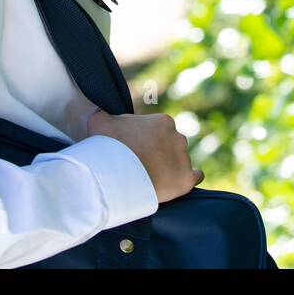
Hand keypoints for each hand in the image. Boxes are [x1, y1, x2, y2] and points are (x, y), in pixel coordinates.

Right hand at [87, 108, 203, 203]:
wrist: (116, 175)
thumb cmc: (108, 147)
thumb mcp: (100, 122)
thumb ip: (102, 113)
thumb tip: (97, 111)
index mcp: (163, 122)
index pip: (161, 130)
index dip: (149, 141)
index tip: (138, 151)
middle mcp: (178, 137)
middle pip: (173, 145)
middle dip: (161, 154)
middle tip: (143, 166)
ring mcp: (184, 159)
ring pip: (181, 161)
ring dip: (170, 168)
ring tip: (152, 178)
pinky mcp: (186, 180)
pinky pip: (195, 177)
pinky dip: (188, 179)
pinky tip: (176, 183)